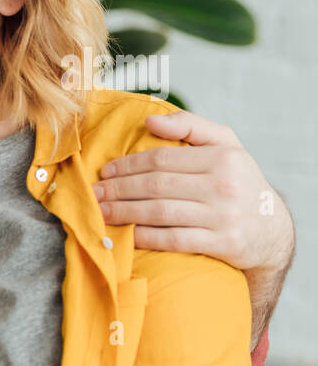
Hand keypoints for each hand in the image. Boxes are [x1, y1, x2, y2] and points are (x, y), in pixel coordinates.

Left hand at [92, 111, 292, 271]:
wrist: (271, 230)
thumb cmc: (238, 182)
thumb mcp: (226, 146)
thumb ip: (190, 126)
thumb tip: (149, 121)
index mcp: (222, 158)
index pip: (162, 159)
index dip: (128, 165)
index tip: (105, 171)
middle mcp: (224, 186)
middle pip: (156, 186)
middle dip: (119, 189)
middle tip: (94, 193)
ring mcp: (223, 216)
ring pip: (160, 212)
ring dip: (124, 212)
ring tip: (101, 211)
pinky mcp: (222, 244)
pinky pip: (173, 240)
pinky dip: (145, 237)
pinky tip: (127, 234)